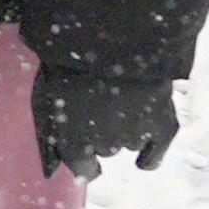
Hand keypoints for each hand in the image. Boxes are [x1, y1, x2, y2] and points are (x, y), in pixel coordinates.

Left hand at [32, 71, 177, 180]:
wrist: (112, 39)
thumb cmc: (69, 63)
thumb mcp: (45, 95)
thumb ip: (52, 125)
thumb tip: (51, 158)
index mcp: (73, 142)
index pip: (82, 168)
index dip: (85, 162)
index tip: (87, 157)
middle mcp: (104, 147)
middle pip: (106, 148)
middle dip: (103, 130)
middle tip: (102, 103)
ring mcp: (135, 137)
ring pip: (129, 141)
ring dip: (125, 126)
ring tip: (123, 101)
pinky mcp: (163, 126)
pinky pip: (157, 149)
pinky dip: (152, 154)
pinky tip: (146, 157)